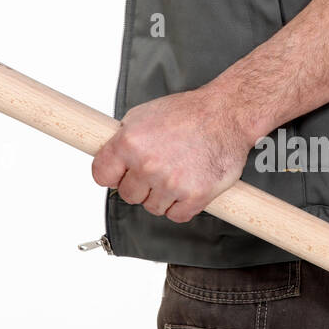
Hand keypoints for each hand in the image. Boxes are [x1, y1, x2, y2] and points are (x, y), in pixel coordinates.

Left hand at [92, 86, 254, 223]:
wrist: (227, 114)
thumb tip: (111, 158)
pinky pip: (177, 216)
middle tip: (158, 170)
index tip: (121, 175)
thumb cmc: (189, 113)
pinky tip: (188, 186)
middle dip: (141, 186)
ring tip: (177, 174)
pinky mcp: (195, 196)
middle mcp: (148, 164)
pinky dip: (182, 206)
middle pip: (128, 196)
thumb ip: (123, 139)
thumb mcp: (144, 114)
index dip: (113, 175)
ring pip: (153, 208)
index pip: (101, 175)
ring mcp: (171, 183)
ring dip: (163, 197)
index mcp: (130, 143)